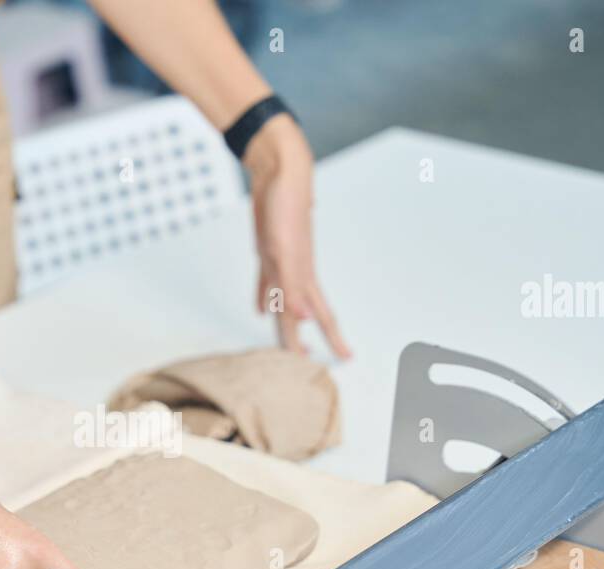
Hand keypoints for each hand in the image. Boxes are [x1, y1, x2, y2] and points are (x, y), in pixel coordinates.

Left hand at [246, 115, 350, 358]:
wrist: (279, 171)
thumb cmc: (284, 207)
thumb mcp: (282, 249)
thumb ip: (290, 285)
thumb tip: (302, 319)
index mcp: (300, 277)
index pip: (312, 319)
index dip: (324, 341)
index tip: (342, 360)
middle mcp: (294, 274)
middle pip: (300, 316)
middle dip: (305, 340)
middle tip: (311, 362)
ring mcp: (282, 262)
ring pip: (285, 301)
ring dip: (286, 322)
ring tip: (288, 341)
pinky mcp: (270, 251)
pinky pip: (268, 282)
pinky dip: (266, 296)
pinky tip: (261, 306)